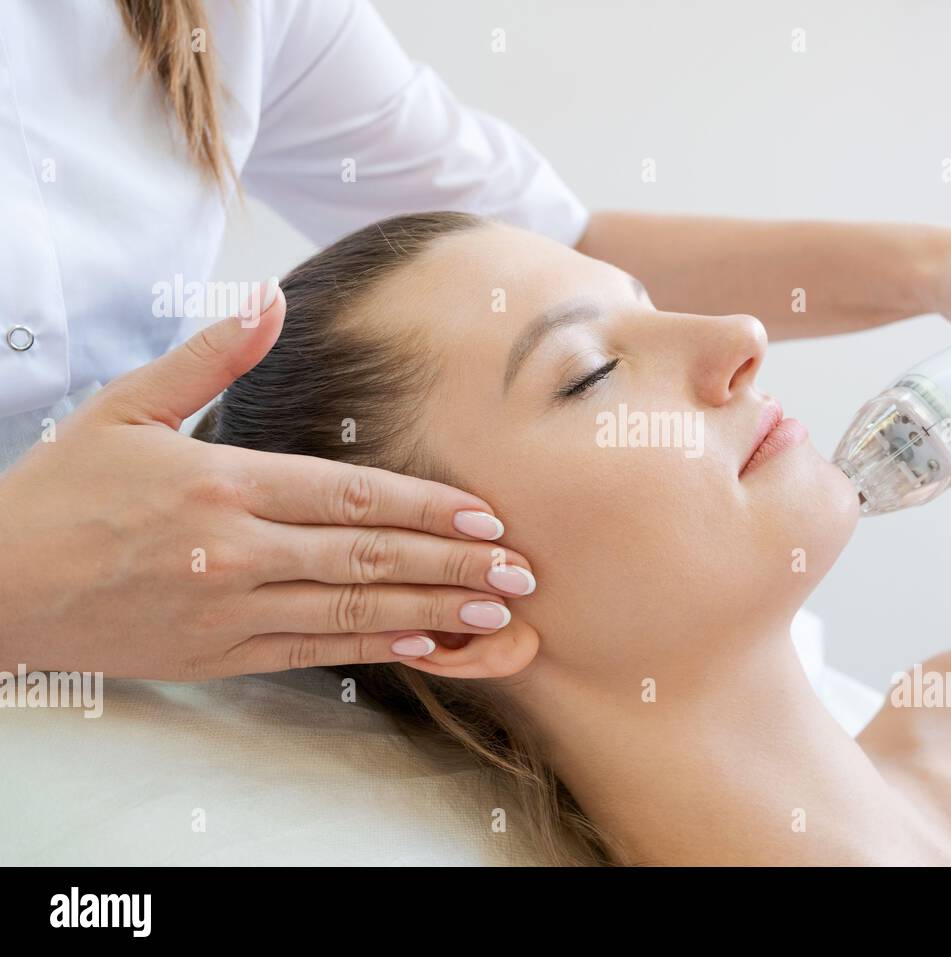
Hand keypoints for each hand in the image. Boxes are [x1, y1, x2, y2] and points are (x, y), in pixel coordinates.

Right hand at [0, 285, 537, 679]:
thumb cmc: (60, 491)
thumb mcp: (126, 408)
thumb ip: (209, 357)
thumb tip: (270, 300)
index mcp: (220, 481)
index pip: (349, 494)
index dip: (427, 507)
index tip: (489, 517)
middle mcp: (233, 548)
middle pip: (367, 553)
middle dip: (455, 564)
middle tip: (522, 573)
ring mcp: (226, 607)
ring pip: (350, 607)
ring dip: (431, 610)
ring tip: (495, 614)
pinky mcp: (216, 654)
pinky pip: (311, 650)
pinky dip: (370, 645)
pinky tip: (421, 643)